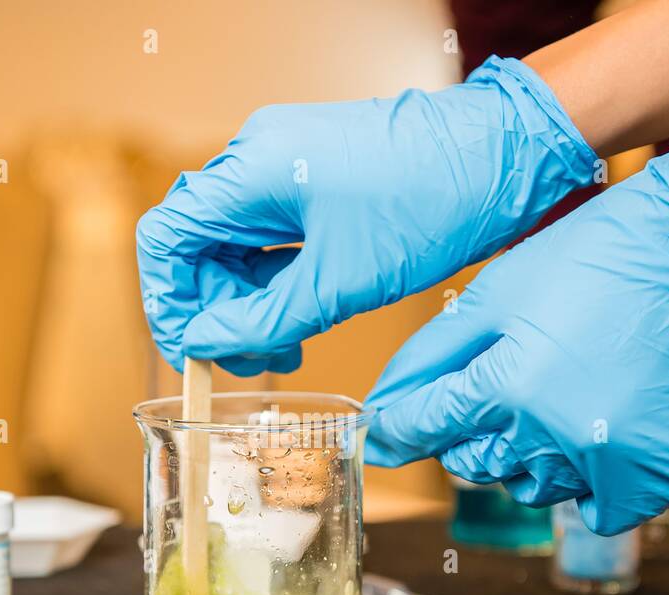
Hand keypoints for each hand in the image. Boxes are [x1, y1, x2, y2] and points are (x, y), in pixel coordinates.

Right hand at [135, 57, 596, 374]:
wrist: (502, 159)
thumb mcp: (339, 283)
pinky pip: (269, 236)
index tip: (192, 350)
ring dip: (247, 303)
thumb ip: (262, 320)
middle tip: (251, 362)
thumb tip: (206, 346)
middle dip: (215, 311)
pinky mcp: (314, 179)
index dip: (168, 301)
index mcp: (251, 170)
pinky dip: (274, 282)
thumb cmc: (430, 205)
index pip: (166, 237)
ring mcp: (285, 165)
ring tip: (282, 353)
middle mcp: (257, 158)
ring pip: (234, 246)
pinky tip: (297, 324)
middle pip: (197, 245)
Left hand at [365, 111, 668, 534]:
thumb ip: (433, 358)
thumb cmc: (604, 254)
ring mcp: (616, 463)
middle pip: (478, 465)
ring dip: (534, 456)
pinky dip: (592, 482)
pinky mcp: (665, 476)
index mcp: (510, 385)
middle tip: (508, 387)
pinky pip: (600, 508)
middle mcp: (557, 437)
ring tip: (566, 396)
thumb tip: (381, 409)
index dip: (399, 430)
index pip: (426, 429)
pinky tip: (602, 433)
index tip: (385, 434)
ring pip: (537, 488)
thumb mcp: (502, 291)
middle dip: (475, 434)